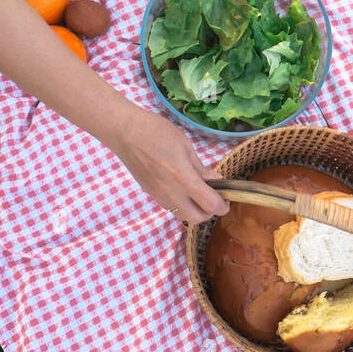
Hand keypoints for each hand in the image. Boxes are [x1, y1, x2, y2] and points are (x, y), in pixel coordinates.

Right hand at [108, 108, 228, 224]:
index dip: (222, 206)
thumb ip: (201, 167)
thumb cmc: (157, 133)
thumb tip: (215, 180)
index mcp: (184, 179)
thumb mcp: (185, 145)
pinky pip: (171, 207)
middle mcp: (172, 194)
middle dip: (210, 212)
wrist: (125, 133)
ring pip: (183, 215)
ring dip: (195, 210)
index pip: (210, 205)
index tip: (227, 197)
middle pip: (197, 218)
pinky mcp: (151, 194)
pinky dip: (182, 204)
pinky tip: (183, 188)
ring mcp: (160, 196)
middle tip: (214, 197)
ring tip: (199, 193)